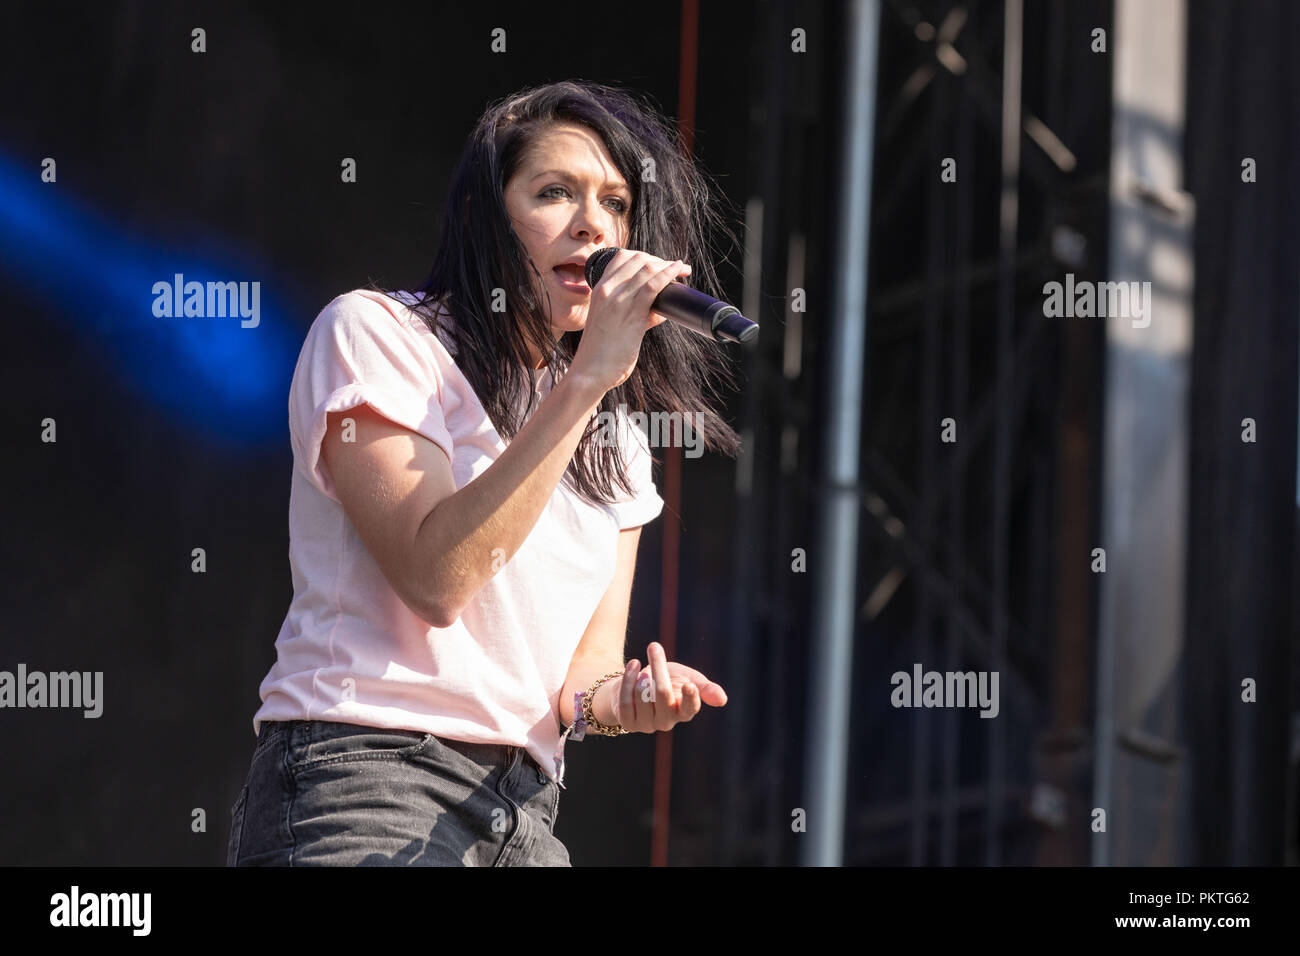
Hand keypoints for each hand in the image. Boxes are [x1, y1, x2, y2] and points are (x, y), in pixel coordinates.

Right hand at [568, 250, 691, 393]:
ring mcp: (618, 300)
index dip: (644, 256)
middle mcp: (607, 290)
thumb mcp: (609, 323)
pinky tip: (679, 272)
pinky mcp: (632, 313)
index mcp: (598, 289)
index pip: (621, 257)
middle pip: (638, 259)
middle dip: (660, 259)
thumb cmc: (600, 353)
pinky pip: (654, 286)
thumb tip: (656, 311)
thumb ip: (631, 312)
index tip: (659, 263)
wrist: (589, 372)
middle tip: (676, 268)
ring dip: (669, 266)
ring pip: (647, 268)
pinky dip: (669, 275)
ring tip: (682, 270)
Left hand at [602, 641, 726, 733]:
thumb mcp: (687, 678)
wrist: (635, 686)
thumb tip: (723, 699)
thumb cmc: (667, 680)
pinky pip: (626, 701)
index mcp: (684, 711)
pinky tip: (632, 666)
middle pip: (663, 694)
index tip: (689, 685)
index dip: (690, 698)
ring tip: (639, 664)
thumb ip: (703, 686)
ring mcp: (647, 725)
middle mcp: (667, 722)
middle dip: (658, 668)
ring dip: (639, 674)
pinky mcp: (629, 723)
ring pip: (642, 696)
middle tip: (654, 646)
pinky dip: (627, 680)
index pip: (690, 708)